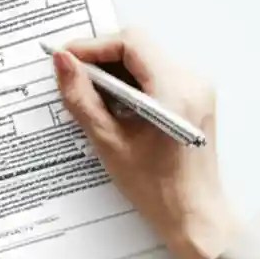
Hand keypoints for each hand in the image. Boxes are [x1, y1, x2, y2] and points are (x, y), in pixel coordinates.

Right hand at [52, 29, 239, 258]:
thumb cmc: (157, 188)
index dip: (93, 45)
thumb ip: (81, 97)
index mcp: (174, 90)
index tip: (66, 58)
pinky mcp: (194, 97)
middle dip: (102, 57)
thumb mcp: (109, 142)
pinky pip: (157, 74)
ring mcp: (196, 88)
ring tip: (90, 94)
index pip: (130, 43)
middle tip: (72, 75)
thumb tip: (62, 62)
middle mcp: (191, 81)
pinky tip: (113, 103)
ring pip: (146, 59)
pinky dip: (131, 82)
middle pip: (138, 47)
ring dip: (115, 70)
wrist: (195, 216)